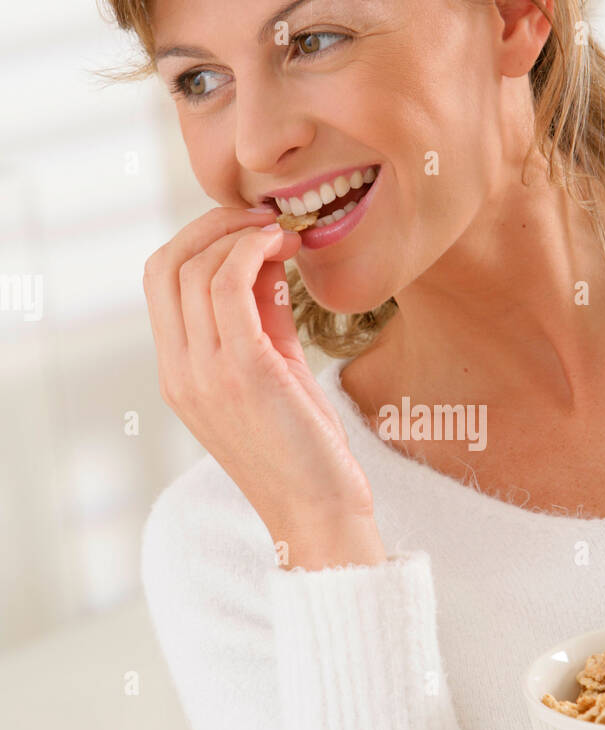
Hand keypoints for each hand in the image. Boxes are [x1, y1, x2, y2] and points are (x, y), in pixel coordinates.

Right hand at [142, 206, 384, 564]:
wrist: (320, 512)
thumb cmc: (304, 447)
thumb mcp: (275, 370)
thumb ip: (262, 316)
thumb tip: (266, 254)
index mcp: (178, 374)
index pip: (160, 281)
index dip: (198, 239)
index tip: (249, 227)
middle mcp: (180, 373)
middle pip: (165, 265)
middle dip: (212, 225)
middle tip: (263, 217)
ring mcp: (204, 373)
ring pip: (194, 269)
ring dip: (239, 233)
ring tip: (282, 230)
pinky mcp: (243, 371)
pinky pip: (228, 286)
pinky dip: (253, 251)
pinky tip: (284, 247)